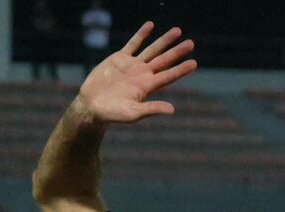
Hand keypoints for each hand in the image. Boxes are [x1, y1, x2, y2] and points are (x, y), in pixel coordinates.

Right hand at [75, 22, 196, 124]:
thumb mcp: (132, 113)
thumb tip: (172, 110)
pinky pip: (133, 44)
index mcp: (147, 86)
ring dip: (164, 41)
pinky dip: (141, 35)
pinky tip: (150, 25)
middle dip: (177, 52)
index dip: (181, 69)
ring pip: (152, 50)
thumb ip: (151, 109)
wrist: (90, 106)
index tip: (194, 63)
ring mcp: (131, 65)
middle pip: (164, 60)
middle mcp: (142, 74)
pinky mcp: (119, 59)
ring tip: (177, 31)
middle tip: (191, 43)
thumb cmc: (111, 114)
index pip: (168, 76)